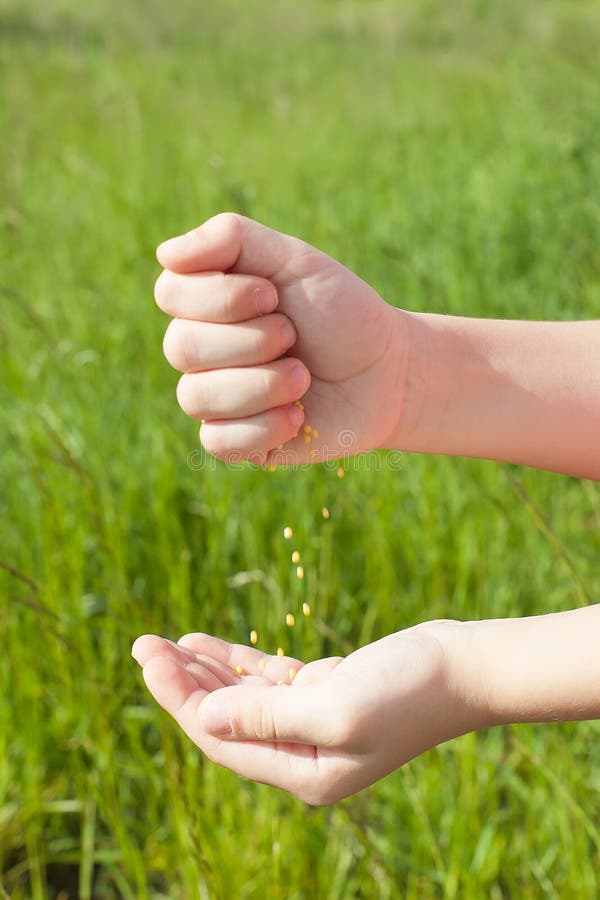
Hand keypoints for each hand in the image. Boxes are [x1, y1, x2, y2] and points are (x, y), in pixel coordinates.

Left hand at [131, 623, 478, 804]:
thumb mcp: (335, 707)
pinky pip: (266, 681)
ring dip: (204, 671)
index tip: (151, 660)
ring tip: (163, 644)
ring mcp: (312, 723)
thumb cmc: (408, 690)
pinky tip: (205, 644)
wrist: (463, 668)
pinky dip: (236, 663)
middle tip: (143, 645)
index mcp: (303, 773)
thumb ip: (267, 717)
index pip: (221, 740)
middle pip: (225, 721)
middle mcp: (302, 755)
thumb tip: (205, 718)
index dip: (181, 700)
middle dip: (182, 684)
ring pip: (241, 699)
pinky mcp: (323, 692)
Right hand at [155, 213, 408, 463]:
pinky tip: (297, 416)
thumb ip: (232, 239)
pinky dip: (263, 429)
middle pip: (179, 347)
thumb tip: (164, 253)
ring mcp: (215, 397)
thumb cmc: (339, 312)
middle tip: (294, 336)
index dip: (221, 297)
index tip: (274, 296)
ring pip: (196, 397)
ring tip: (304, 378)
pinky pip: (218, 442)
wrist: (387, 371)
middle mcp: (201, 349)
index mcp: (207, 301)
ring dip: (262, 385)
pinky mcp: (235, 441)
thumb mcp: (295, 260)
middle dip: (251, 341)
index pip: (170, 293)